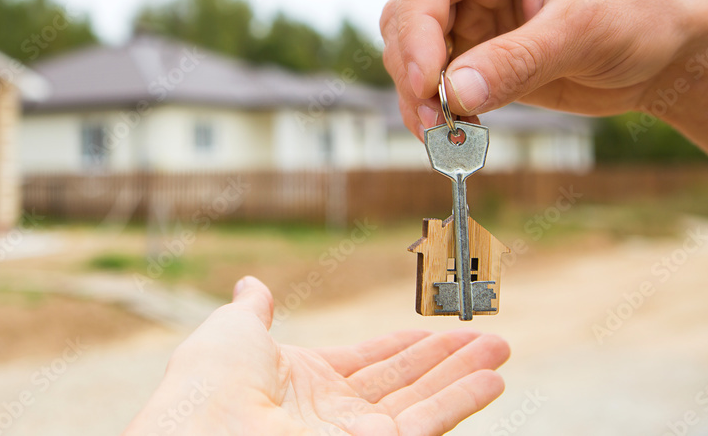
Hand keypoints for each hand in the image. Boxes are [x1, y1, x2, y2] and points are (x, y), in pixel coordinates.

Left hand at [124, 276, 508, 435]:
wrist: (208, 430)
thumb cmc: (207, 385)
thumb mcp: (233, 332)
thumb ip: (253, 311)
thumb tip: (251, 286)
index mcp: (303, 383)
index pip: (366, 363)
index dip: (401, 347)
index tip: (431, 332)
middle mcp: (334, 414)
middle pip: (403, 382)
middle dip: (445, 360)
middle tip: (485, 338)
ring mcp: (355, 435)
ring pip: (422, 401)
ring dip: (464, 375)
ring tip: (499, 350)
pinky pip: (426, 423)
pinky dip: (461, 400)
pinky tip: (491, 379)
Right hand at [380, 0, 707, 137]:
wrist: (667, 55)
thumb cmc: (639, 17)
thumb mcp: (583, 32)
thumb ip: (516, 61)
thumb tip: (452, 94)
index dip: (415, 29)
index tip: (426, 82)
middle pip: (406, 17)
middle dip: (411, 70)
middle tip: (431, 122)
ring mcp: (470, 18)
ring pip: (411, 53)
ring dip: (417, 97)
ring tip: (444, 136)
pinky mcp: (474, 57)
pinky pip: (434, 84)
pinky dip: (435, 111)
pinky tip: (456, 134)